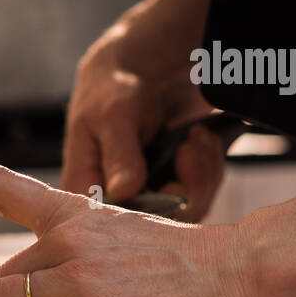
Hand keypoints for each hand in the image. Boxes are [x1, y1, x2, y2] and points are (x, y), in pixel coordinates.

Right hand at [63, 37, 225, 221]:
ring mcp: (148, 195)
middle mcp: (118, 201)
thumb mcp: (113, 115)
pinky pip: (200, 192)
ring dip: (202, 174)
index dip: (150, 214)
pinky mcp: (173, 185)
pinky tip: (200, 138)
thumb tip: (124, 192)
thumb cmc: (111, 90)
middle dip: (186, 190)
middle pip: (158, 225)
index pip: (116, 226)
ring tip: (195, 137)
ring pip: (186, 210)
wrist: (137, 70)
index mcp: (86, 191)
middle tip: (189, 151)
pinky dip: (209, 165)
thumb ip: (119, 154)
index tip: (171, 183)